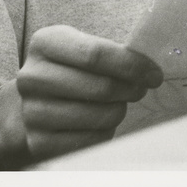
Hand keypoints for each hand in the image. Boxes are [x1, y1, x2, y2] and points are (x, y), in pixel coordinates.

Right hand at [0, 25, 161, 168]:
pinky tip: (102, 121)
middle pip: (102, 87)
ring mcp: (32, 112)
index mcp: (45, 43)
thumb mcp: (83, 45)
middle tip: (140, 89)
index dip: (132, 65)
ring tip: (118, 103)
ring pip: (101, 115)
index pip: (96, 54)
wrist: (34, 101)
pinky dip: (106, 131)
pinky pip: (92, 140)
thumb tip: (152, 68)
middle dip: (132, 89)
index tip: (155, 74)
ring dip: (120, 110)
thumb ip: (114, 50)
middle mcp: (32, 77)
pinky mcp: (39, 142)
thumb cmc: (72, 68)